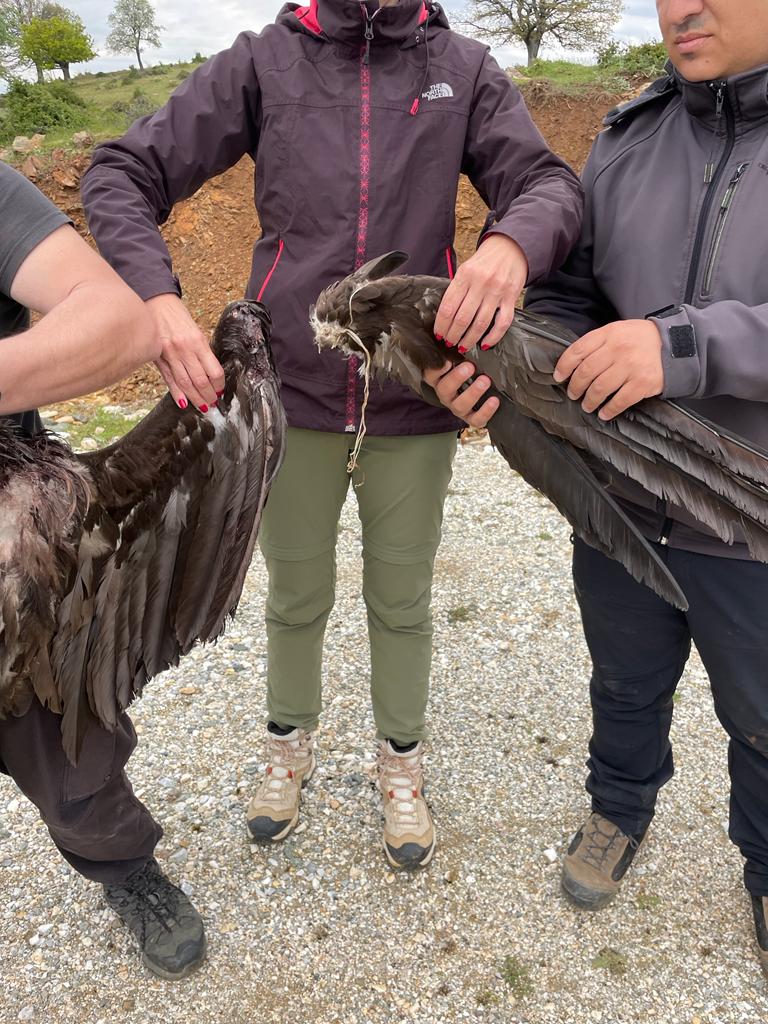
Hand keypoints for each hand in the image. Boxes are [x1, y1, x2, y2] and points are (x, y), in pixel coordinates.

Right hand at [146, 293, 224, 410]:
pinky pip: (169, 379)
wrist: (154, 301)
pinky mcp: (158, 357)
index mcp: (198, 341)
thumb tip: (211, 374)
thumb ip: (202, 351)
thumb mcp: (196, 331)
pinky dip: (176, 392)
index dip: (219, 384)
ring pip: (185, 383)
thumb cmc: (177, 315)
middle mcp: (185, 349)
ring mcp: (170, 354)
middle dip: (208, 395)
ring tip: (202, 406)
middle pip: (200, 380)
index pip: (214, 371)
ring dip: (195, 397)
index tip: (220, 391)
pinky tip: (183, 402)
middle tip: (213, 403)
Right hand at [424, 360, 499, 428]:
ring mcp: (457, 407)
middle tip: (470, 366)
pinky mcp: (470, 417)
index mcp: (438, 379)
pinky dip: (485, 410)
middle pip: (444, 389)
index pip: (431, 374)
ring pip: (460, 405)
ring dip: (473, 392)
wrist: (479, 392)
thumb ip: (456, 353)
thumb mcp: (458, 360)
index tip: (447, 361)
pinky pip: (476, 419)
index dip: (437, 369)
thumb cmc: (465, 369)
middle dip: (457, 377)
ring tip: (485, 381)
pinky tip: (494, 400)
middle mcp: (445, 394)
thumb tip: (459, 339)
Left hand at [433, 235, 527, 354]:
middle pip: (462, 318)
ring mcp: (497, 291)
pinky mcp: (511, 298)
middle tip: (449, 343)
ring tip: (462, 346)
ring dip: (469, 339)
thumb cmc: (485, 261)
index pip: (448, 306)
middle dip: (453, 335)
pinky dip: (493, 337)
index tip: (438, 334)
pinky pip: (502, 323)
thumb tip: (445, 315)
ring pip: (480, 323)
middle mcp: (481, 283)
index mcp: (465, 275)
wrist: (511, 247)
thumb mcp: (465, 268)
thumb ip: (457, 288)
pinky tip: (485, 344)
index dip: (441, 325)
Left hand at [553, 319, 663, 420]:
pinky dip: (608, 410)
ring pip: (599, 389)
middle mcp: (618, 349)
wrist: (674, 345)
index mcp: (609, 334)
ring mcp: (630, 367)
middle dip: (575, 387)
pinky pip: (619, 401)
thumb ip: (598, 342)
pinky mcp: (642, 383)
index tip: (558, 376)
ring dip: (589, 400)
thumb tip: (574, 362)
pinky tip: (604, 414)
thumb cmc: (641, 339)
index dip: (564, 366)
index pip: (578, 350)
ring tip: (587, 405)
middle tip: (573, 394)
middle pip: (586, 372)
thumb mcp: (618, 330)